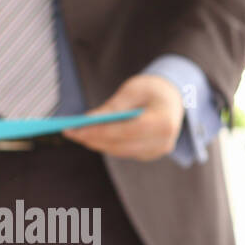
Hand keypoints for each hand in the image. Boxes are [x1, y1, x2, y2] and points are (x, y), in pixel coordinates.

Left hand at [62, 73, 183, 160]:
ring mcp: (158, 151)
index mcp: (164, 122)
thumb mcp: (133, 89)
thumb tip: (88, 121)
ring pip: (121, 151)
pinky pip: (124, 152)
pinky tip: (90, 137)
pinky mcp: (150, 155)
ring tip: (76, 134)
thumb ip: (113, 106)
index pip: (128, 131)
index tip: (77, 129)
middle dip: (94, 139)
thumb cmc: (152, 90)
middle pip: (123, 145)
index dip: (102, 131)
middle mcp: (164, 142)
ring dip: (98, 143)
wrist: (174, 99)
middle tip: (70, 132)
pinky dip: (107, 145)